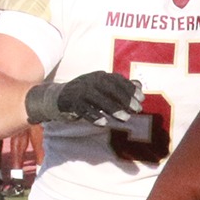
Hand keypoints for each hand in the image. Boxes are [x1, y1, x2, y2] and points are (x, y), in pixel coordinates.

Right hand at [25, 71, 141, 125]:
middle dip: (124, 98)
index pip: (117, 79)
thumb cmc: (87, 94)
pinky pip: (83, 109)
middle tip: (137, 110)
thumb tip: (139, 86)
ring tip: (125, 118)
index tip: (142, 99)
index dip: (130, 88)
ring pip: (97, 98)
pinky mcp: (71, 102)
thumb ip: (121, 87)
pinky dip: (94, 116)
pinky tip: (104, 123)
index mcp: (99, 76)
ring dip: (113, 109)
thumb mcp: (104, 88)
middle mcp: (90, 81)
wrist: (58, 98)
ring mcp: (79, 91)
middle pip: (109, 87)